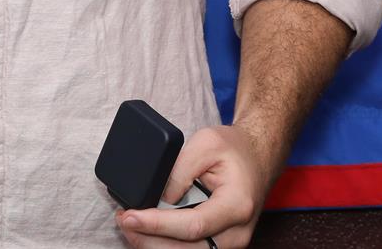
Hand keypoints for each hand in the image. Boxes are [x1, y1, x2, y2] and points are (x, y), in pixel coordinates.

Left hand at [114, 124, 270, 247]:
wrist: (258, 157)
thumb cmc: (235, 149)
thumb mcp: (206, 142)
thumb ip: (179, 170)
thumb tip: (158, 197)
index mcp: (237, 205)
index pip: (193, 226)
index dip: (157, 224)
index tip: (130, 215)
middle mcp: (237, 232)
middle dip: (148, 239)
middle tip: (122, 220)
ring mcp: (230, 243)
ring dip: (154, 245)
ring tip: (130, 225)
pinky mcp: (220, 244)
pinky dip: (166, 244)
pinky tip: (147, 232)